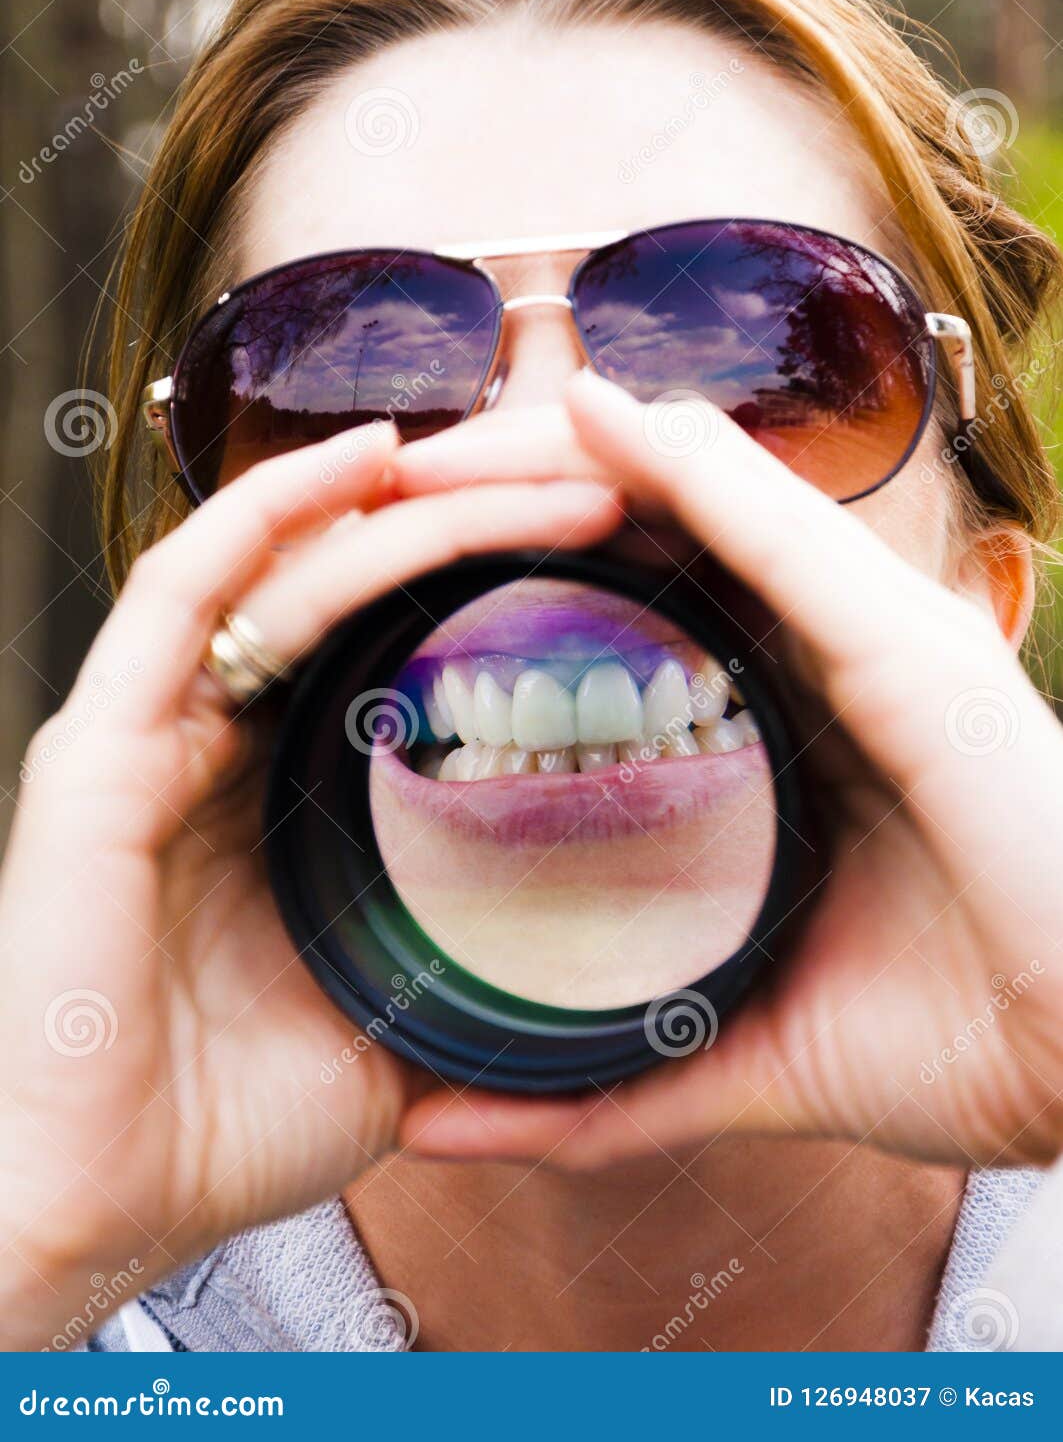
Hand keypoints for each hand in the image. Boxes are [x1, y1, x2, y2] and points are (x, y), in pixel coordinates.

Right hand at [0, 419, 618, 1346]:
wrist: (98, 1204)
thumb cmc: (237, 1121)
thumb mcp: (406, 1015)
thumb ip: (485, 965)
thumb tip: (618, 966)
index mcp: (292, 781)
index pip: (407, 636)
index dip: (513, 581)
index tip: (631, 553)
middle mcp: (225, 729)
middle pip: (365, 580)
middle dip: (488, 519)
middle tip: (606, 482)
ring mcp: (161, 725)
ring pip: (295, 564)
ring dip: (416, 503)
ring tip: (531, 456)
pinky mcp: (104, 741)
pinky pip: (188, 592)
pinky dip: (275, 513)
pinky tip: (368, 466)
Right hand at [396, 373, 1062, 1171]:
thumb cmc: (1027, 804)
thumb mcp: (881, 636)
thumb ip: (745, 518)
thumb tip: (584, 398)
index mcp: (759, 671)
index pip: (594, 569)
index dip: (488, 518)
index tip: (374, 503)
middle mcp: (719, 784)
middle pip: (550, 731)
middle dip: (437, 692)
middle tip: (308, 662)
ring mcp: (720, 923)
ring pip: (551, 916)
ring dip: (445, 914)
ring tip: (332, 879)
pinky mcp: (745, 1053)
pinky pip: (614, 1093)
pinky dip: (530, 1117)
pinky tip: (437, 1118)